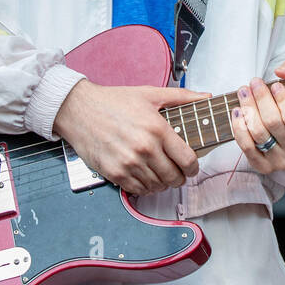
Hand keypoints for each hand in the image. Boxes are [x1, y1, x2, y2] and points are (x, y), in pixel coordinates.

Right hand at [53, 79, 200, 195]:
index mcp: (157, 129)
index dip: (194, 167)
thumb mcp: (150, 94)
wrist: (79, 109)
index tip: (191, 167)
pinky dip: (144, 187)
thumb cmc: (113, 101)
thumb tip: (205, 97)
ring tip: (159, 173)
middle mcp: (144, 149)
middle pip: (174, 177)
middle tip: (176, 172)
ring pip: (157, 186)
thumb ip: (182, 97)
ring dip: (162, 183)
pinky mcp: (114, 173)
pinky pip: (138, 190)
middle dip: (179, 177)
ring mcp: (129, 164)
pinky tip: (144, 176)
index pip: (188, 160)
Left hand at [229, 55, 284, 173]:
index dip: (281, 99)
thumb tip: (281, 72)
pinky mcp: (264, 167)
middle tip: (252, 83)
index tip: (274, 85)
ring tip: (243, 93)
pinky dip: (238, 128)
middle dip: (259, 99)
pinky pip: (247, 147)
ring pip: (259, 133)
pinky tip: (236, 112)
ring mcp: (282, 161)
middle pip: (273, 123)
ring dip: (247, 109)